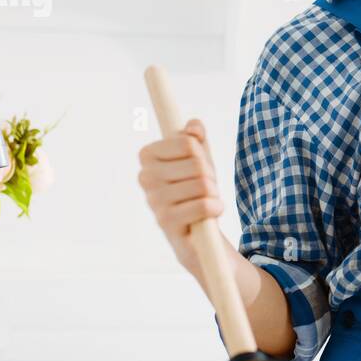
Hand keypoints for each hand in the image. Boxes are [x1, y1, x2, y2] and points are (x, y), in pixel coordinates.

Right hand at [137, 118, 224, 284]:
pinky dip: (215, 208)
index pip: (187, 142)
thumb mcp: (200, 159)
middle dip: (210, 176)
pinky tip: (210, 213)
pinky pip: (203, 205)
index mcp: (148, 155)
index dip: (203, 154)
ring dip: (214, 194)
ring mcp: (153, 200)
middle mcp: (145, 176)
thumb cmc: (197, 191)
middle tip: (205, 188)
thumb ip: (196, 137)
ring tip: (206, 201)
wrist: (198, 234)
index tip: (199, 166)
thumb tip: (194, 126)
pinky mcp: (165, 222)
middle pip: (196, 163)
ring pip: (202, 185)